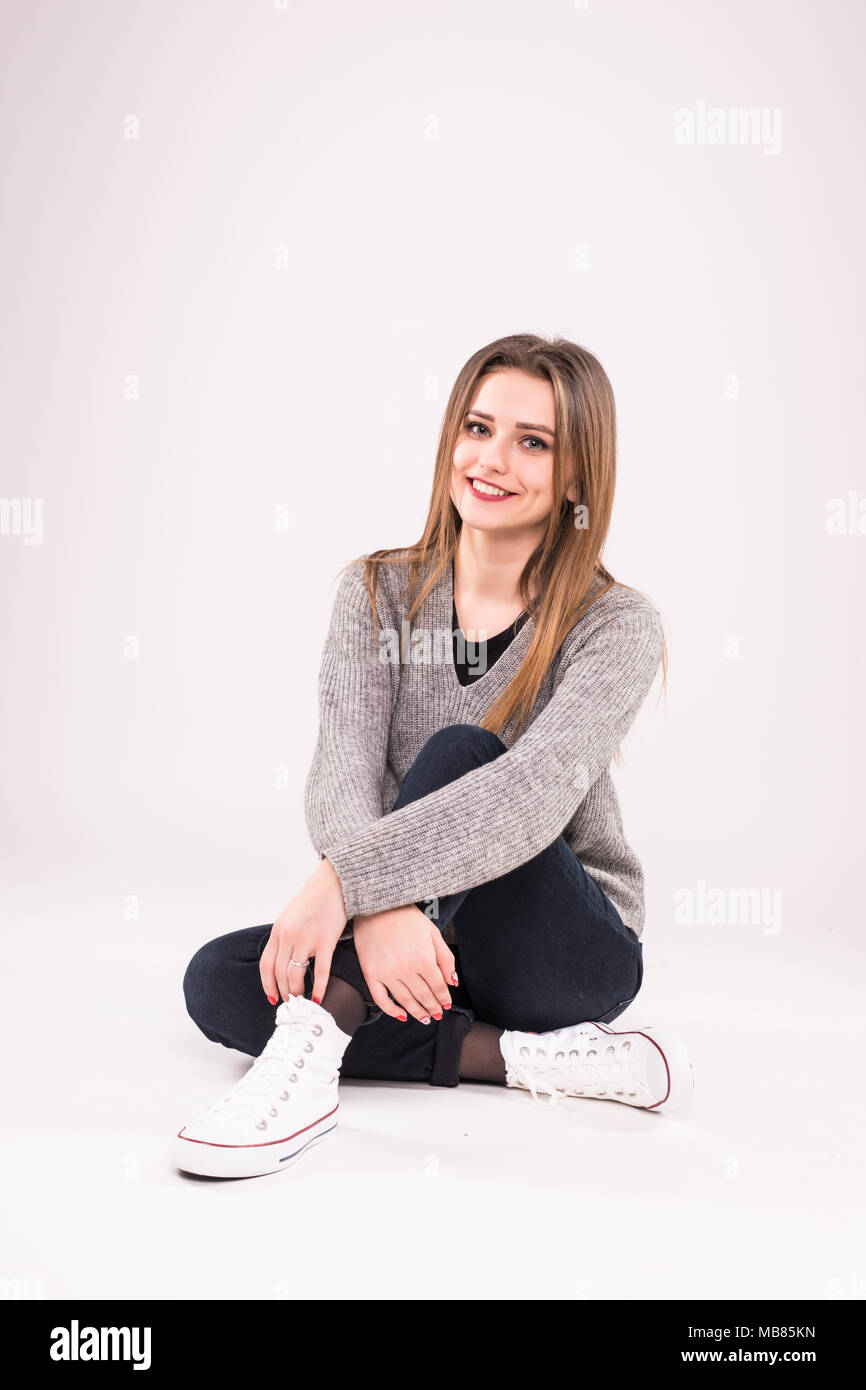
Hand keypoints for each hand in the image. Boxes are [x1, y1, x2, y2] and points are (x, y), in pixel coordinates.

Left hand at [260, 857, 347, 1005]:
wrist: (335, 883)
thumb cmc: (314, 900)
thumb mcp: (290, 916)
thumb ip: (284, 936)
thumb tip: (282, 959)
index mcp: (278, 931)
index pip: (266, 965)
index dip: (267, 985)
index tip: (272, 997)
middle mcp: (288, 937)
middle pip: (280, 974)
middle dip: (283, 992)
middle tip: (290, 1002)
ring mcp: (306, 940)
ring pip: (295, 976)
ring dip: (297, 992)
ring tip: (302, 1001)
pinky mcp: (325, 941)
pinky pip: (320, 971)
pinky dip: (318, 988)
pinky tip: (318, 998)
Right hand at [352, 904, 457, 1023]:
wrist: (375, 906)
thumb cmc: (405, 917)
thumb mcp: (432, 932)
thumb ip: (445, 958)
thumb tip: (453, 982)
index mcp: (423, 958)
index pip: (438, 987)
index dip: (444, 998)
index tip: (446, 1005)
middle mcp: (405, 969)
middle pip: (423, 996)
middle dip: (433, 1007)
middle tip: (437, 1015)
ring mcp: (386, 973)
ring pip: (405, 1001)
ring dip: (417, 1012)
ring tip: (425, 1018)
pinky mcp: (371, 974)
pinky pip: (381, 999)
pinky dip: (392, 1011)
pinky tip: (401, 1015)